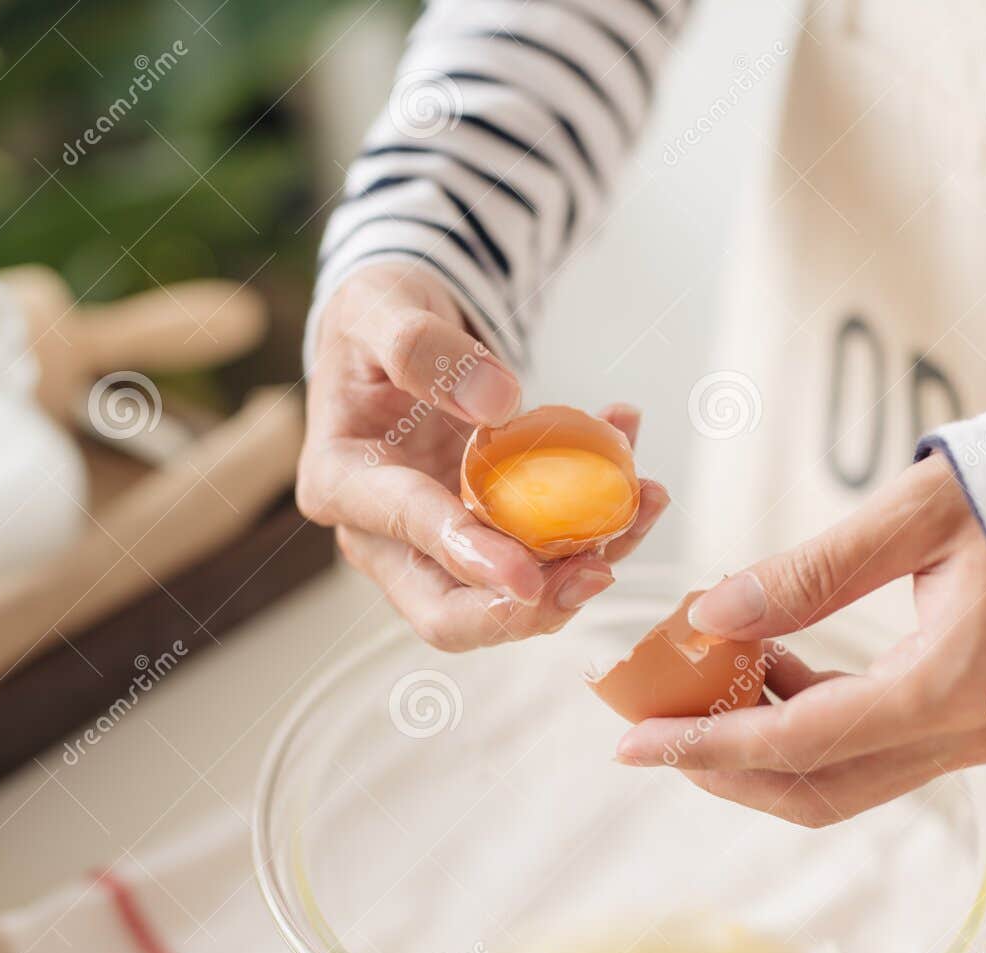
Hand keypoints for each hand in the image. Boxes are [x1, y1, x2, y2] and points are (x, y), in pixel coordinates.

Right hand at [296, 264, 667, 650]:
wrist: (397, 331)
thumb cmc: (375, 317)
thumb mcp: (379, 305)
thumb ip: (422, 349)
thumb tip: (497, 406)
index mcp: (341, 482)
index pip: (406, 531)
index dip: (468, 558)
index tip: (527, 576)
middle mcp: (383, 534)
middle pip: (449, 614)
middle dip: (527, 610)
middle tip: (597, 571)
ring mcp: (437, 545)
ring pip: (510, 594)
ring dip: (584, 566)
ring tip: (644, 501)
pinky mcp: (487, 537)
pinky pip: (545, 553)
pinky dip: (599, 526)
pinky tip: (640, 477)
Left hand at [614, 454, 985, 826]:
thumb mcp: (916, 515)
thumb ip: (810, 573)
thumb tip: (710, 617)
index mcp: (949, 687)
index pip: (802, 741)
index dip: (706, 748)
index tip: (630, 743)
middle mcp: (965, 735)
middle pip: (817, 788)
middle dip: (722, 768)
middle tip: (651, 726)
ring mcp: (976, 739)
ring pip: (844, 780)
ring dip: (762, 750)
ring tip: (701, 684)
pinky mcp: (975, 725)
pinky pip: (873, 751)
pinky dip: (809, 726)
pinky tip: (770, 667)